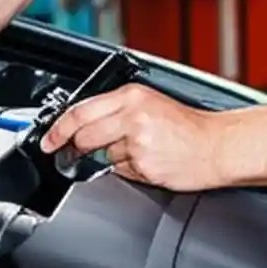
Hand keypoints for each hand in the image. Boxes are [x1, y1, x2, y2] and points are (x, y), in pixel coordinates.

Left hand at [39, 83, 224, 191]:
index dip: (58, 129)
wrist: (218, 146)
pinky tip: (147, 160)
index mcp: (131, 96)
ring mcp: (137, 142)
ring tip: (138, 149)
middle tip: (86, 150)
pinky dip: (128, 169)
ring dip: (111, 157)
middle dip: (79, 147)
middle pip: (84, 136)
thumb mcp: (150, 103)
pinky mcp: (144, 165)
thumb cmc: (187, 126)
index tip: (48, 140)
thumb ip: (116, 109)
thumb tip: (83, 122)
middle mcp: (132, 116)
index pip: (80, 112)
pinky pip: (121, 171)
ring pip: (102, 156)